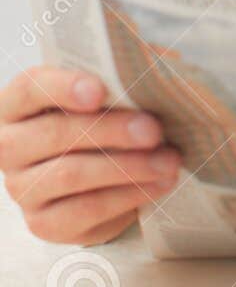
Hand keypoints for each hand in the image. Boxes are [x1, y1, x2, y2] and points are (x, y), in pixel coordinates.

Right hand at [0, 66, 179, 245]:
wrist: (101, 180)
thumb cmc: (102, 123)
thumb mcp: (108, 96)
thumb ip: (123, 77)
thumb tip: (164, 62)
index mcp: (16, 105)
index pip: (30, 88)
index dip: (63, 87)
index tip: (100, 90)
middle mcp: (9, 146)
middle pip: (55, 133)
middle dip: (110, 130)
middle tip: (154, 130)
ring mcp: (22, 187)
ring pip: (71, 174)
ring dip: (127, 166)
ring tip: (168, 160)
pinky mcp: (44, 223)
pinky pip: (85, 210)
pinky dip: (127, 196)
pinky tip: (158, 185)